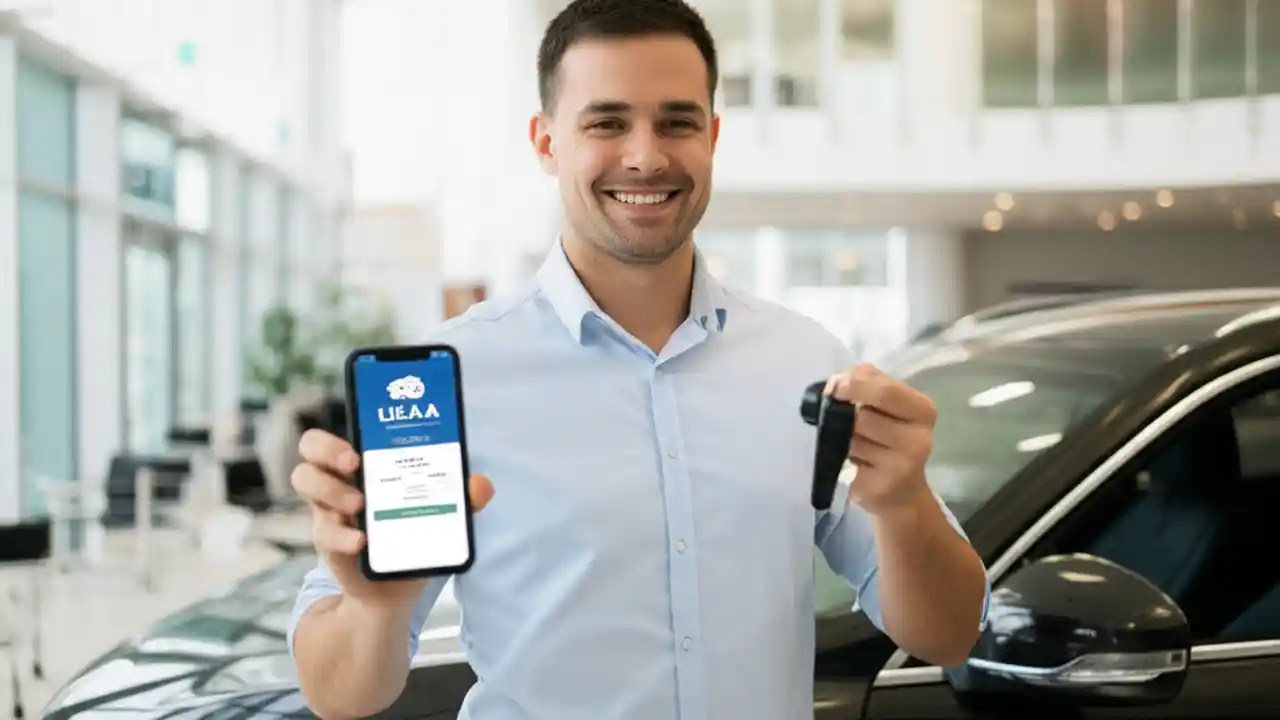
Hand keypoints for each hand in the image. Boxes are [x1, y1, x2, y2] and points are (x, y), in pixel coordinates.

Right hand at [290, 429, 494, 607]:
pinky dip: (344, 536)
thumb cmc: (411, 534)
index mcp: (362, 466)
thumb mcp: (439, 512)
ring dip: (332, 489)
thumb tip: (482, 485)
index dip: (336, 433)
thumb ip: (462, 497)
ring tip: (360, 504)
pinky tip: (363, 541)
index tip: (359, 442)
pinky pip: (325, 534)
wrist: (394, 588)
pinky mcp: (331, 543)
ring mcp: (330, 512)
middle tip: (354, 463)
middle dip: (327, 449)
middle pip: (309, 451)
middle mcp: (338, 483)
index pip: (332, 438)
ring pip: (305, 483)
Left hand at [825, 364, 936, 514]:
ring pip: (851, 439)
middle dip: (846, 415)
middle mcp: (919, 439)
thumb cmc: (891, 438)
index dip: (854, 385)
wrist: (902, 492)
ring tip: (858, 444)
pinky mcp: (879, 487)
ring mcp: (901, 467)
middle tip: (843, 418)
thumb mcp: (887, 404)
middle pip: (863, 416)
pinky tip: (858, 464)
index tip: (837, 388)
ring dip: (843, 438)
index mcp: (923, 410)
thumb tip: (834, 384)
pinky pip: (846, 463)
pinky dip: (842, 460)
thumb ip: (865, 383)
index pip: (885, 390)